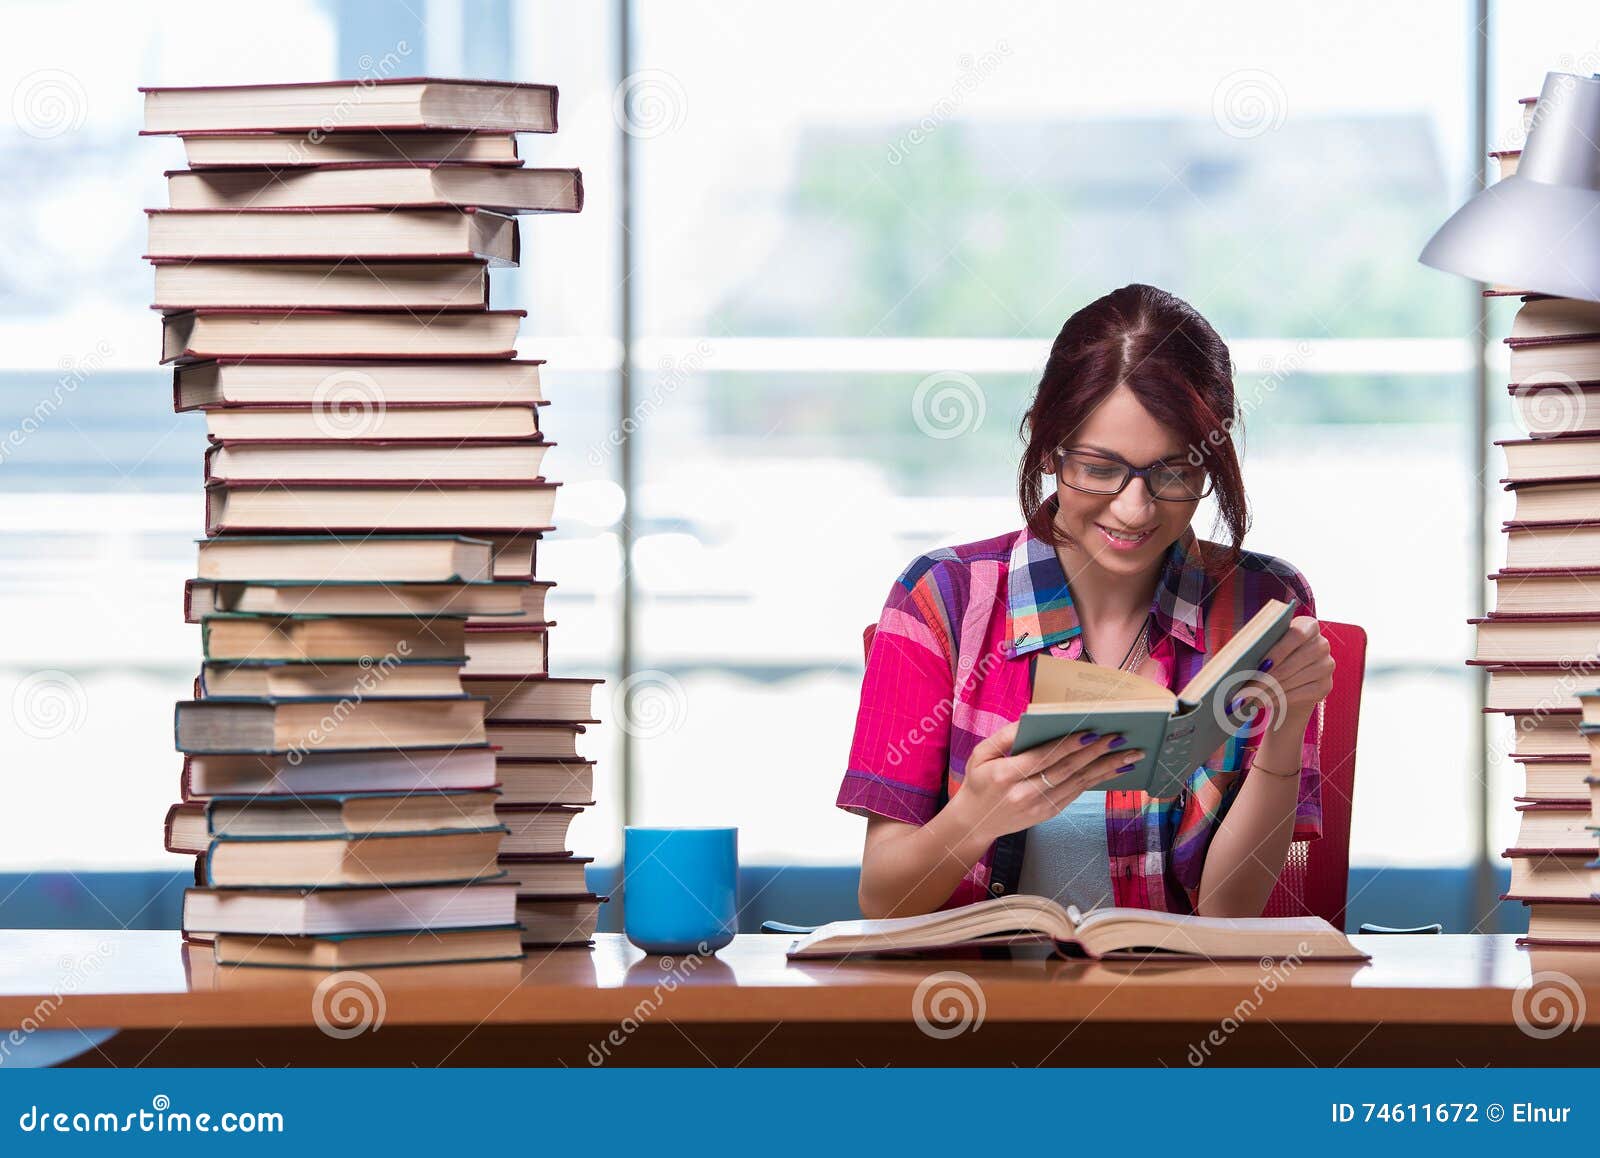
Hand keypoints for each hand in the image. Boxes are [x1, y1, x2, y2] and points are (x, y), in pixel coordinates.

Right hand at [948, 720, 1142, 844]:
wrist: (973, 822)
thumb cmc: (978, 781)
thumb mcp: (981, 753)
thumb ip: (1006, 736)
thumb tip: (1034, 718)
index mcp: (1005, 775)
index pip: (1043, 757)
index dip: (1069, 745)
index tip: (1092, 731)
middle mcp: (1025, 794)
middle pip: (1067, 770)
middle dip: (1096, 753)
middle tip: (1121, 738)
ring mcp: (1039, 807)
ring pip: (1078, 784)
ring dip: (1106, 768)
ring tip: (1130, 754)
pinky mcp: (1048, 814)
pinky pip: (1076, 793)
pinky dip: (1097, 780)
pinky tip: (1114, 769)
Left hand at [1229, 615, 1333, 732]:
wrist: (1291, 678)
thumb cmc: (1274, 656)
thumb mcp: (1268, 646)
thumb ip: (1259, 647)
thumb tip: (1239, 660)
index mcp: (1308, 626)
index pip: (1297, 634)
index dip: (1279, 650)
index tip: (1262, 664)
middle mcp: (1321, 644)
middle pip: (1294, 661)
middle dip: (1268, 677)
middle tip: (1247, 689)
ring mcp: (1327, 665)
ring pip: (1295, 679)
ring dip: (1270, 690)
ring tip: (1249, 697)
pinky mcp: (1325, 686)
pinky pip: (1301, 694)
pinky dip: (1279, 698)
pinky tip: (1263, 701)